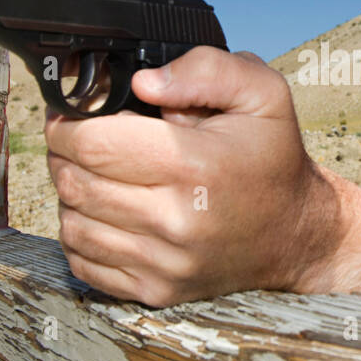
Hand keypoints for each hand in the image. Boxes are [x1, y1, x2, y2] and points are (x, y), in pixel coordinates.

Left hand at [43, 47, 341, 306]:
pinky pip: (85, 263)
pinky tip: (104, 212)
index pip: (92, 144)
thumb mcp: (261, 92)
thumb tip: (142, 82)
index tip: (71, 115)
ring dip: (71, 194)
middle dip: (64, 154)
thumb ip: (206, 69)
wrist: (296, 234)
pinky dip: (81, 234)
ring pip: (72, 224)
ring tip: (96, 174)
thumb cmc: (272, 158)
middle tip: (80, 139)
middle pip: (73, 182)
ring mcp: (164, 263)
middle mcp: (177, 221)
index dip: (68, 123)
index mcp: (196, 165)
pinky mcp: (156, 291)